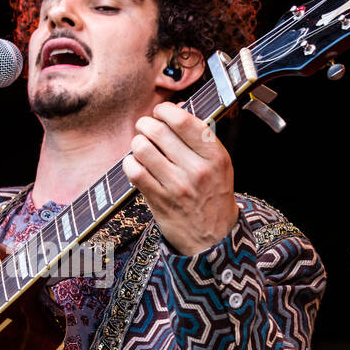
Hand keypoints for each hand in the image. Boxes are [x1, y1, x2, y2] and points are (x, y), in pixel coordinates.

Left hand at [122, 101, 238, 255]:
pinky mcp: (159, 200)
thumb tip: (175, 111)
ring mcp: (177, 186)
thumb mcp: (219, 164)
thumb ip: (200, 139)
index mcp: (215, 155)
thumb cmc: (213, 195)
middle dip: (145, 125)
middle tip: (145, 127)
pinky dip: (130, 163)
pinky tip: (136, 164)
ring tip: (141, 147)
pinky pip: (134, 171)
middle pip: (157, 131)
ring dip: (137, 143)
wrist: (213, 238)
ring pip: (142, 148)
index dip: (165, 111)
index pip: (183, 121)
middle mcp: (197, 169)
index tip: (160, 112)